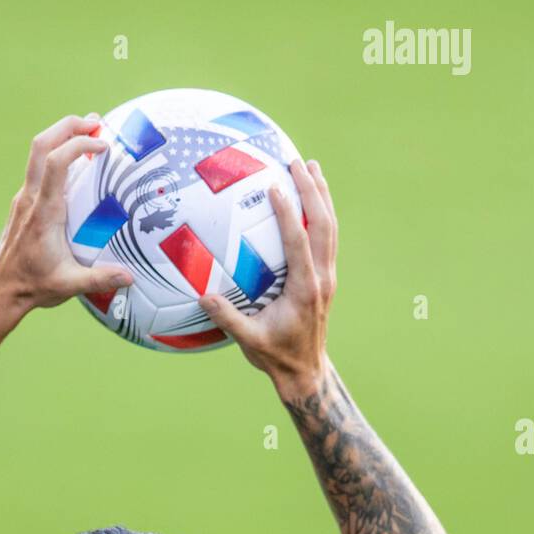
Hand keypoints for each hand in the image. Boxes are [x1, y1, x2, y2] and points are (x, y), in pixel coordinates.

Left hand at [0, 114, 132, 310]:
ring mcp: (24, 198)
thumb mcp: (69, 285)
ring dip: (62, 136)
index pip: (57, 162)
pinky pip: (39, 169)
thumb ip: (100, 278)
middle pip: (42, 144)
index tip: (103, 145)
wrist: (0, 290)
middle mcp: (30, 199)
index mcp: (43, 212)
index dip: (79, 145)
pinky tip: (76, 167)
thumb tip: (130, 277)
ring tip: (89, 135)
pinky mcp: (23, 203)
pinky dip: (58, 156)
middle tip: (96, 122)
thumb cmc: (33, 287)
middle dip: (68, 126)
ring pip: (38, 152)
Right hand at [200, 159, 336, 394]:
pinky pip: (327, 238)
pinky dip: (321, 213)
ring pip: (330, 228)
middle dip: (312, 191)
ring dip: (322, 196)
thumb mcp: (249, 341)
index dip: (288, 213)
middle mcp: (321, 279)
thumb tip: (203, 297)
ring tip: (311, 167)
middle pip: (323, 225)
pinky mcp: (325, 278)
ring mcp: (327, 277)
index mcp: (304, 289)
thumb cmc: (275, 356)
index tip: (275, 187)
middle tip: (298, 162)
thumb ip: (228, 319)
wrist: (305, 371)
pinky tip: (311, 198)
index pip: (298, 243)